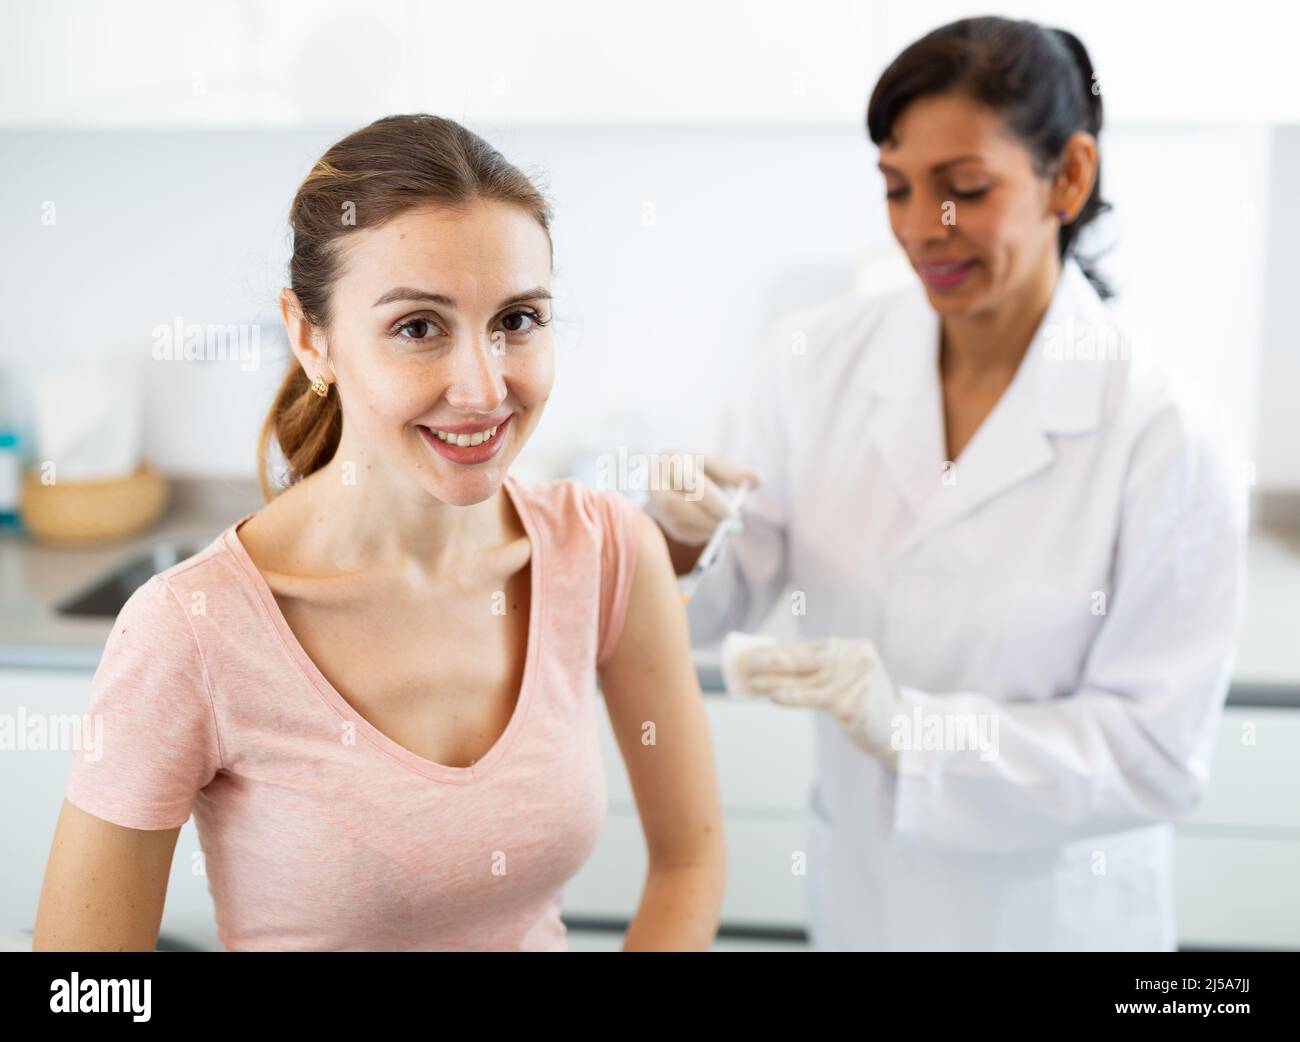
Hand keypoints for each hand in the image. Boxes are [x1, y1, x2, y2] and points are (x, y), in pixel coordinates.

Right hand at [643, 451, 760, 546]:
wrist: (673, 475)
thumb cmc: (699, 467)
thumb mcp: (715, 462)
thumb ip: (735, 471)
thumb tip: (758, 481)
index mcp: (670, 460)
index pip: (688, 483)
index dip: (712, 501)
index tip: (733, 514)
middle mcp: (654, 482)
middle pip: (674, 506)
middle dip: (705, 519)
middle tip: (730, 526)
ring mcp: (653, 503)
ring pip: (676, 523)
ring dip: (705, 529)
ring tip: (724, 526)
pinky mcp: (659, 520)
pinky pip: (680, 533)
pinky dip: (701, 534)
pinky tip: (712, 527)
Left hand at [722, 634, 903, 766]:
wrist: (901, 733)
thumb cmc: (865, 705)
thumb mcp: (848, 679)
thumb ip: (821, 669)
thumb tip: (774, 666)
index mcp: (854, 647)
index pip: (807, 647)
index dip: (777, 649)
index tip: (753, 652)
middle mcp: (855, 657)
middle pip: (803, 659)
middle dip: (770, 661)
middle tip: (745, 663)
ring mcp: (853, 679)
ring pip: (803, 679)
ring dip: (772, 681)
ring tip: (750, 683)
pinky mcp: (849, 703)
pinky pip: (812, 699)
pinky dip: (790, 697)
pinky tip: (772, 698)